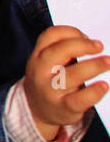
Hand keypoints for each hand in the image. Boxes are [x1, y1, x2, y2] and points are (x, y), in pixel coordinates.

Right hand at [22, 26, 109, 140]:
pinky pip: (80, 99)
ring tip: (107, 62)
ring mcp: (50, 90)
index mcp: (37, 56)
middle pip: (59, 51)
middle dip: (83, 45)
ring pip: (72, 74)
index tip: (86, 37)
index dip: (72, 32)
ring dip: (94, 66)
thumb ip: (63, 49)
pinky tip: (104, 85)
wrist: (37, 109)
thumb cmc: (49, 80)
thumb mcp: (47, 62)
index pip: (50, 35)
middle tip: (99, 46)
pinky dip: (94, 91)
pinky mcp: (63, 107)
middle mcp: (40, 71)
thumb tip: (91, 42)